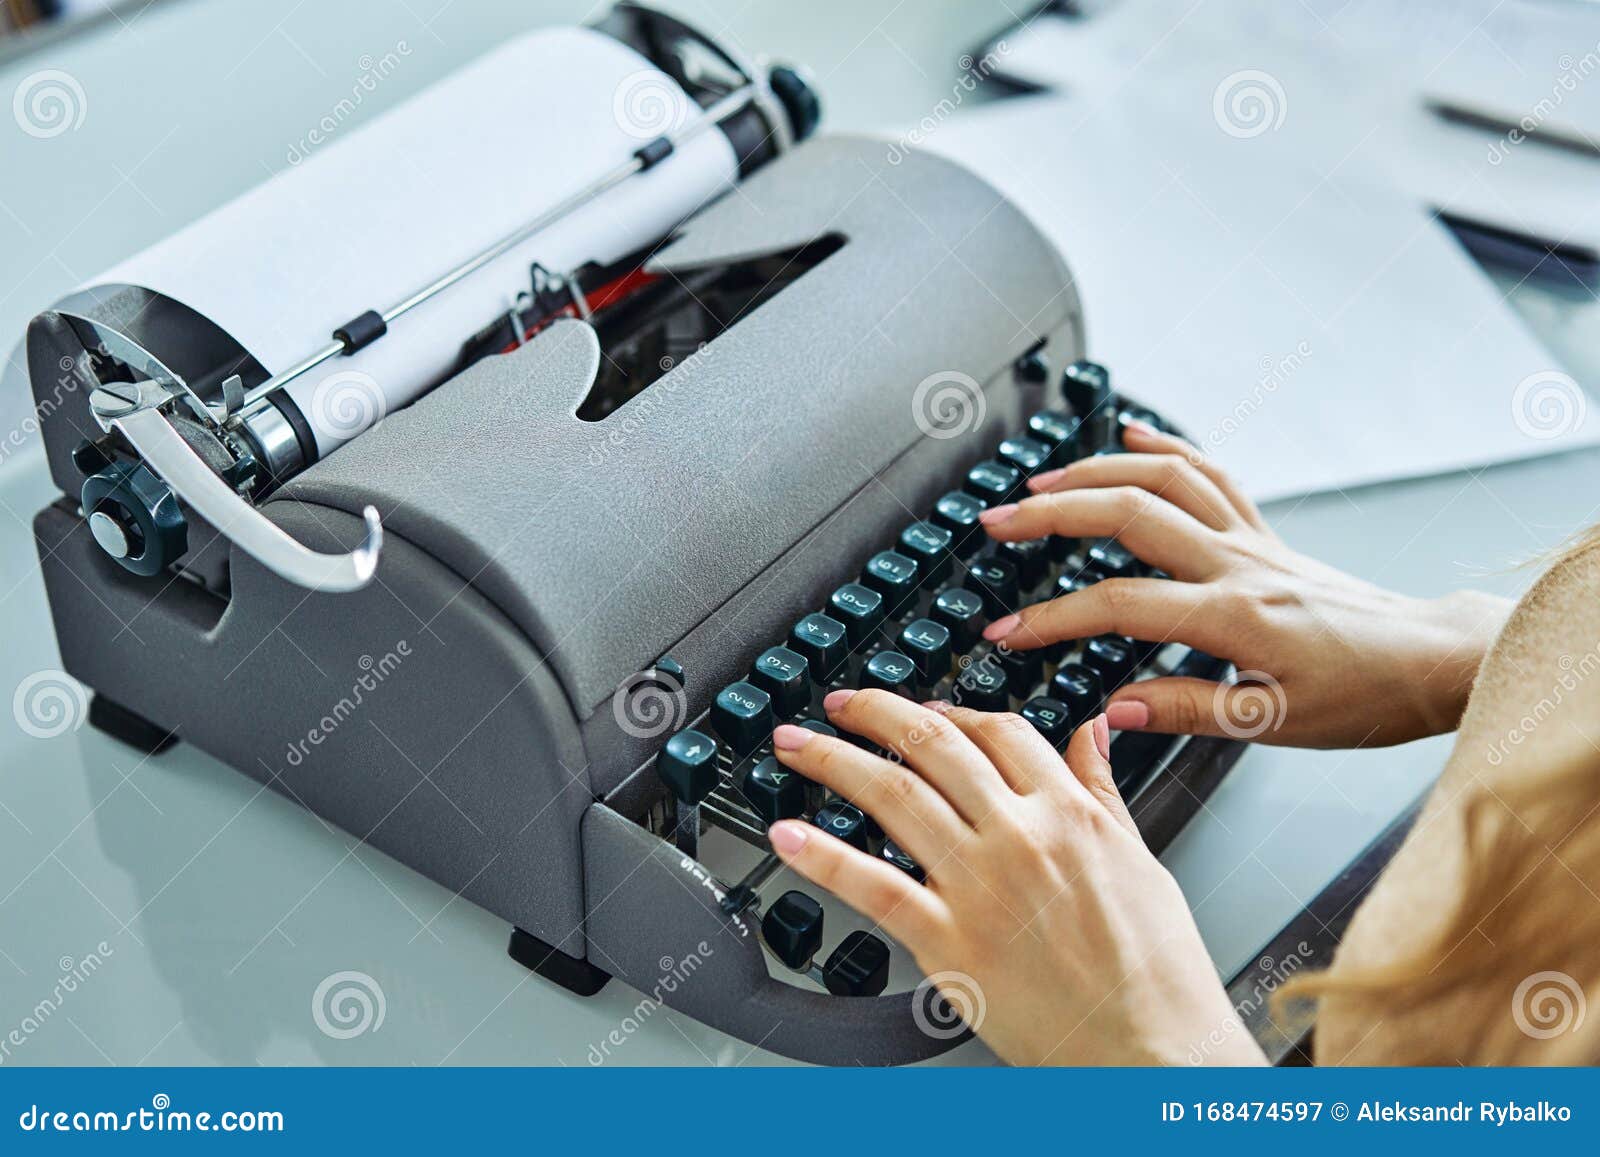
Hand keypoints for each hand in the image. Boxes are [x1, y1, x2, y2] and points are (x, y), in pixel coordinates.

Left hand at [766, 690, 1263, 1065]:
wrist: (1152, 1049)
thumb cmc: (1155, 969)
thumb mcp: (1140, 857)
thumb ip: (1102, 788)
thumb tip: (1094, 729)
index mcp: (1067, 812)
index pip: (996, 731)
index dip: (949, 711)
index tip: (923, 710)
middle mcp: (1018, 835)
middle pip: (931, 745)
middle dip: (875, 713)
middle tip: (842, 703)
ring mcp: (978, 885)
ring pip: (891, 796)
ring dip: (833, 760)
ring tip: (795, 745)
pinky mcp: (948, 940)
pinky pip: (872, 885)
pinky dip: (823, 856)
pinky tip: (787, 835)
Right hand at [976, 421, 1510, 747]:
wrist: (1432, 660)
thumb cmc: (1364, 695)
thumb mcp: (1275, 724)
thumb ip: (1188, 710)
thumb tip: (1114, 707)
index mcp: (1234, 617)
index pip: (1121, 606)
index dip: (1054, 617)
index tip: (1007, 631)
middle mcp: (1238, 564)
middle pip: (1130, 514)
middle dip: (1053, 513)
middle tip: (998, 523)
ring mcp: (1251, 539)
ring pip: (1165, 477)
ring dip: (1096, 469)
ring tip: (1041, 481)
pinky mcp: (1263, 533)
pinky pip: (1211, 471)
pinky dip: (1166, 445)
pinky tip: (1132, 433)